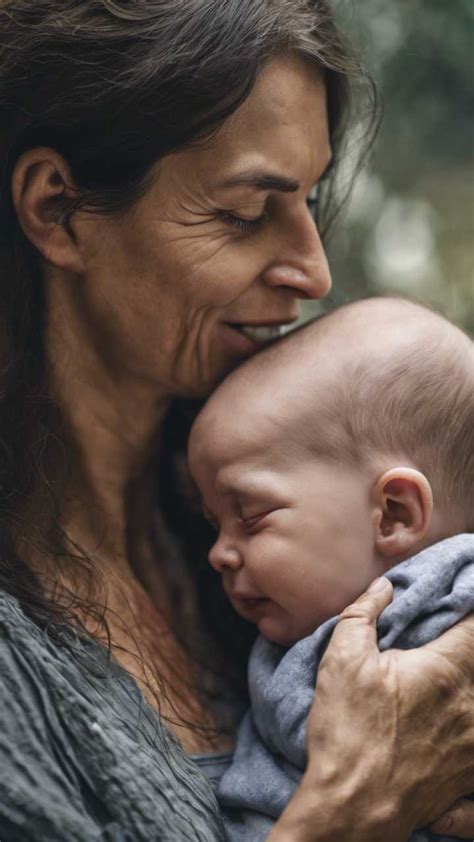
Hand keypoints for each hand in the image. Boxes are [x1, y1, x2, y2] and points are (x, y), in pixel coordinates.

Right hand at [301, 578, 473, 840]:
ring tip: (449, 672)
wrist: (354, 809)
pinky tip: (458, 714)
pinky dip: (471, 722)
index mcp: (445, 669)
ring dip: (469, 677)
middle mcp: (472, 702)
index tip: (461, 597)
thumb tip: (384, 586)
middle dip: (467, 640)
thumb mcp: (342, 660)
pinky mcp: (471, 771)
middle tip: (451, 634)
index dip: (468, 605)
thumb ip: (364, 613)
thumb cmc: (348, 734)